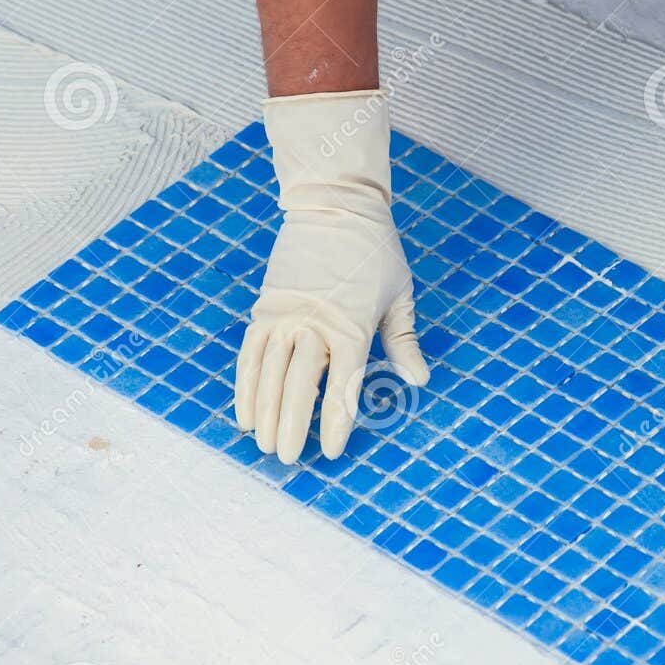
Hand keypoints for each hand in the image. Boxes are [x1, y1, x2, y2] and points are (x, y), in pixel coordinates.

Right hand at [234, 90, 428, 462]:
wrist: (334, 205)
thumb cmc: (375, 251)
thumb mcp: (400, 294)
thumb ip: (405, 341)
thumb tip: (419, 380)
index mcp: (351, 324)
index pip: (342, 384)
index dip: (336, 421)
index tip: (333, 451)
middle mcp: (313, 323)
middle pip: (298, 385)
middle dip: (292, 425)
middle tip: (290, 459)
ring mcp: (284, 315)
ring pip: (268, 373)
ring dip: (264, 413)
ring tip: (264, 445)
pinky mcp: (264, 307)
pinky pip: (250, 354)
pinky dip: (245, 386)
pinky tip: (244, 413)